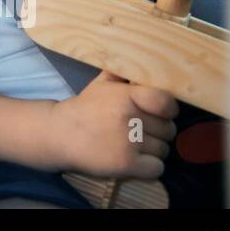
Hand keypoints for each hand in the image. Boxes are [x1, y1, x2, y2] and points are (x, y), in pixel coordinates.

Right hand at [50, 70, 177, 178]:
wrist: (60, 134)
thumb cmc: (85, 108)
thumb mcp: (101, 84)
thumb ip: (124, 74)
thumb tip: (147, 63)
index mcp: (126, 96)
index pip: (166, 103)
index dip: (169, 110)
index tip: (162, 114)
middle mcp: (129, 118)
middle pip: (168, 130)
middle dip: (159, 132)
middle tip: (141, 131)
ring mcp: (128, 143)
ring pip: (164, 150)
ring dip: (153, 150)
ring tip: (135, 146)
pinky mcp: (126, 164)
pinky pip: (157, 168)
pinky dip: (150, 167)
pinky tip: (136, 161)